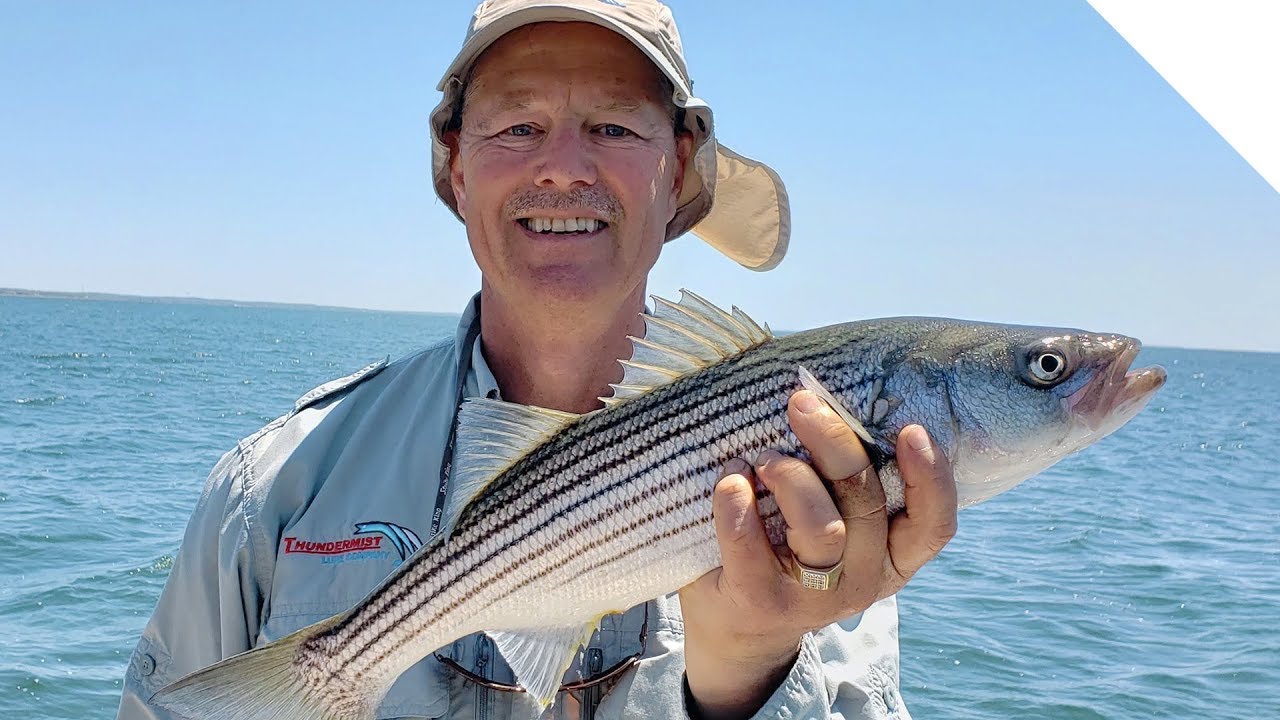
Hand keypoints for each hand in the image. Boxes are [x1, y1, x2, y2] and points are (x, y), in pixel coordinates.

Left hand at [677, 389, 957, 719]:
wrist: (737, 629)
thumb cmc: (789, 550)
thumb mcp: (834, 522)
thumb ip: (845, 478)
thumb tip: (830, 396)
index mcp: (893, 556)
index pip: (934, 524)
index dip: (931, 478)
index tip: (911, 429)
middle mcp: (864, 579)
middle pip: (864, 504)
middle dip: (835, 442)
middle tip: (802, 402)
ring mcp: (814, 598)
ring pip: (821, 528)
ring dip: (790, 477)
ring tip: (763, 457)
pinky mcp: (762, 603)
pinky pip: (750, 546)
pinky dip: (736, 503)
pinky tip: (729, 480)